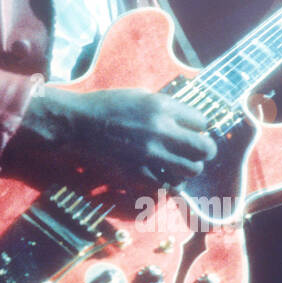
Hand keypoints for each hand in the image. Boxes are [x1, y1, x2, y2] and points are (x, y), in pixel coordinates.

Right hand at [12, 85, 216, 188]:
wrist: (77, 125)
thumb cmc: (106, 107)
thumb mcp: (140, 96)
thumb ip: (165, 108)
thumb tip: (187, 120)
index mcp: (162, 106)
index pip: (202, 121)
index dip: (200, 127)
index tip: (193, 130)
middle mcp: (161, 130)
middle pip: (204, 148)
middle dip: (204, 151)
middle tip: (196, 153)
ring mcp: (150, 154)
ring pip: (191, 170)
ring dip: (189, 169)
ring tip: (180, 167)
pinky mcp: (138, 173)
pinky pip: (168, 186)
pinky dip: (171, 184)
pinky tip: (166, 178)